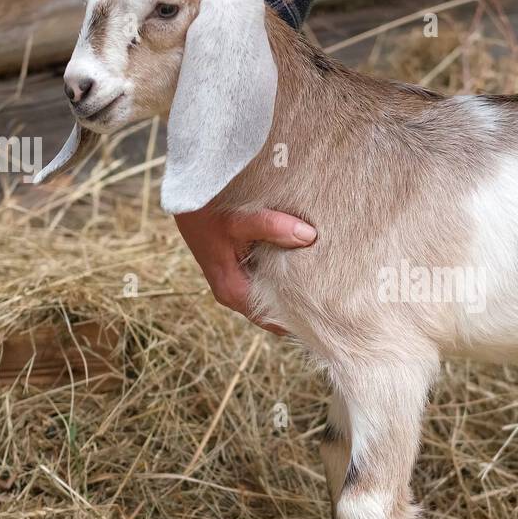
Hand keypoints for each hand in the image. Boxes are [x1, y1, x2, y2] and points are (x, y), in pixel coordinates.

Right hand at [174, 205, 315, 334]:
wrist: (183, 198)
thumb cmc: (205, 213)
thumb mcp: (237, 220)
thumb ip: (271, 227)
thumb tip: (309, 236)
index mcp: (232, 292)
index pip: (273, 321)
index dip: (299, 319)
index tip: (327, 314)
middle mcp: (234, 291)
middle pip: (275, 308)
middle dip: (301, 301)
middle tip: (334, 295)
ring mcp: (237, 279)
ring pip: (273, 290)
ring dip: (294, 284)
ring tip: (326, 279)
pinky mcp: (241, 265)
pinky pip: (269, 276)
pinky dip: (285, 270)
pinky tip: (306, 260)